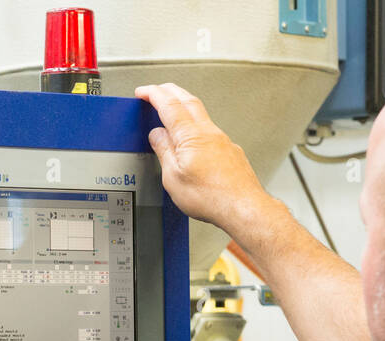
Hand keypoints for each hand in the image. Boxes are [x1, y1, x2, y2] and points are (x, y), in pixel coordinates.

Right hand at [135, 83, 269, 232]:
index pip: (167, 104)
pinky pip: (210, 128)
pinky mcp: (230, 150)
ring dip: (183, 103)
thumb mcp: (173, 177)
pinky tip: (193, 135)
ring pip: (201, 112)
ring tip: (172, 108)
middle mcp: (208, 132)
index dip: (152, 94)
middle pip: (187, 99)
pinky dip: (196, 123)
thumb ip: (164, 151)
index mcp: (190, 135)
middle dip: (169, 90)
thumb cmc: (211, 197)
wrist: (241, 207)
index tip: (143, 92)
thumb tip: (157, 135)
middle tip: (156, 91)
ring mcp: (222, 140)